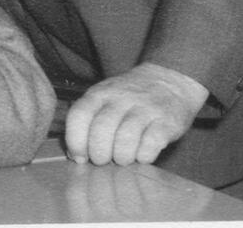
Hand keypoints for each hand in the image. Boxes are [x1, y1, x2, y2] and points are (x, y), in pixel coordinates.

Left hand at [64, 62, 208, 165]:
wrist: (168, 82)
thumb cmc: (128, 98)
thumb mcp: (104, 99)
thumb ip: (87, 123)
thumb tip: (74, 156)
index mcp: (100, 94)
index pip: (79, 115)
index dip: (75, 141)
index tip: (80, 157)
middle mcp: (121, 99)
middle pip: (101, 130)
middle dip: (99, 154)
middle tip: (103, 160)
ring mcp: (145, 109)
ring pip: (125, 139)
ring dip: (121, 157)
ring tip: (122, 159)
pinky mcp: (167, 122)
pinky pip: (151, 144)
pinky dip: (143, 156)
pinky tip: (142, 155)